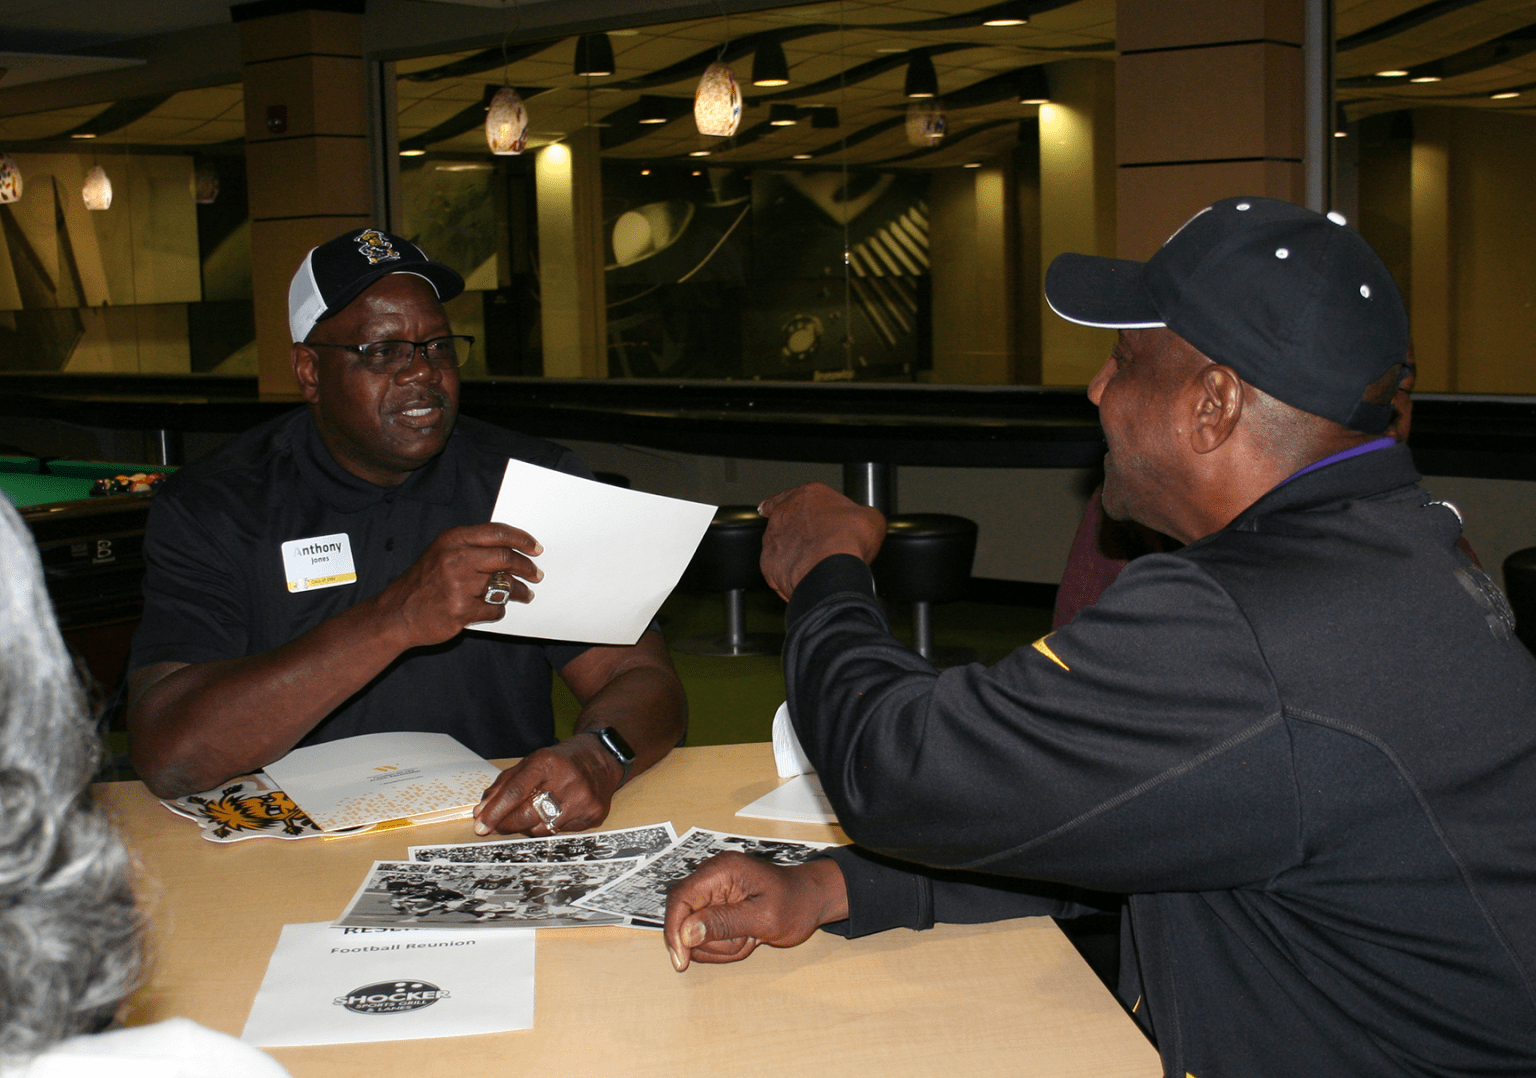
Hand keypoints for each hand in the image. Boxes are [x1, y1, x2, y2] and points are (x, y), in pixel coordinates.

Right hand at [374, 523, 543, 648]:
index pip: (497, 533)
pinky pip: (494, 608)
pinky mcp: (461, 610)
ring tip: (526, 594)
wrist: (396, 614)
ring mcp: (459, 585)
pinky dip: (498, 610)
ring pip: (504, 585)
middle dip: (527, 567)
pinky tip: (494, 609)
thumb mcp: (441, 553)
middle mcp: (456, 559)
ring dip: (519, 591)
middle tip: (537, 574)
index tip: (536, 548)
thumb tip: (510, 549)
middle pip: (506, 558)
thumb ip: (471, 547)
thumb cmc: (422, 583)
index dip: (522, 539)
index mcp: (453, 540)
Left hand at [472, 733, 620, 835]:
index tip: (481, 825)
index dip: (495, 811)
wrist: (601, 759)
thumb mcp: (530, 764)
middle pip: (527, 815)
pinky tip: (556, 814)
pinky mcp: (595, 814)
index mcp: (547, 763)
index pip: (515, 792)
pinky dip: (551, 826)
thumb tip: (482, 811)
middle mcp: (567, 780)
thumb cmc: (560, 762)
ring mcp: (583, 799)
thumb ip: (504, 786)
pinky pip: (562, 832)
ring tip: (528, 817)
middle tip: (495, 828)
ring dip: (527, 827)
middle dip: (506, 825)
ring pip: (542, 829)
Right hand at [663, 854, 849, 971]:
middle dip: (709, 941)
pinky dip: (725, 944)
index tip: (681, 959)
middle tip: (744, 941)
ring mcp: (714, 893)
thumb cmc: (796, 903)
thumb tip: (686, 933)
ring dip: (721, 945)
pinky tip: (748, 937)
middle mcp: (712, 878)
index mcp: (722, 871)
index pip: (680, 898)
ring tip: (751, 937)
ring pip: (694, 932)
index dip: (674, 930)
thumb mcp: (764, 918)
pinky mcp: (717, 906)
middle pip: (684, 918)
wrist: (811, 900)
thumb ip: (724, 923)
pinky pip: (706, 935)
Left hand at [757, 483, 885, 600]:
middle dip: (797, 530)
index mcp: (808, 494)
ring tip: (814, 564)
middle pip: (785, 519)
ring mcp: (773, 538)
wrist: (832, 570)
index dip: (793, 502)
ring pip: (779, 544)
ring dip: (792, 552)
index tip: (786, 508)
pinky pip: (777, 568)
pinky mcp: (768, 563)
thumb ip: (859, 515)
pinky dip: (788, 573)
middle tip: (816, 542)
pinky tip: (805, 577)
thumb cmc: (848, 540)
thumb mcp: (870, 518)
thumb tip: (863, 521)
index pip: (795, 494)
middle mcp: (785, 513)